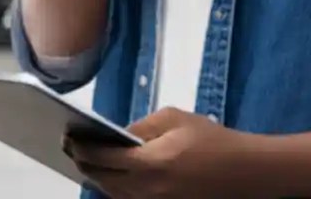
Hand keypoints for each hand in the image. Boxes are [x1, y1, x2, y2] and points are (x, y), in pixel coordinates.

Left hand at [65, 108, 266, 198]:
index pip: (102, 158)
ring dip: (96, 177)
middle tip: (69, 147)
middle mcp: (147, 190)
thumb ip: (141, 126)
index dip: (81, 148)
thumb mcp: (174, 119)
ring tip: (83, 159)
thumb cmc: (211, 140)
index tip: (68, 137)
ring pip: (112, 194)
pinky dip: (113, 187)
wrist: (243, 172)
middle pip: (101, 180)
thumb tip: (116, 134)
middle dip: (83, 163)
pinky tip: (108, 174)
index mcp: (150, 163)